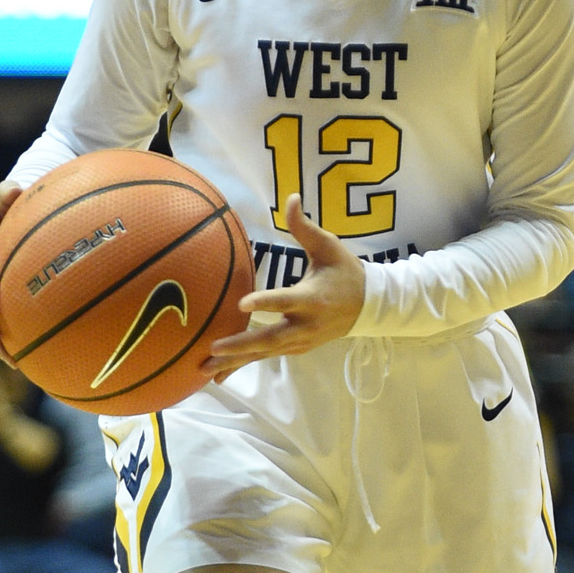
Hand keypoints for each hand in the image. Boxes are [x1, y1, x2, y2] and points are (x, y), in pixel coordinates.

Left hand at [201, 196, 363, 375]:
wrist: (368, 306)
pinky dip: (243, 365)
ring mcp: (301, 341)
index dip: (265, 302)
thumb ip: (304, 227)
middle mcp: (306, 324)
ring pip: (265, 353)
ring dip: (235, 361)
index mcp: (312, 298)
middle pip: (271, 338)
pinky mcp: (296, 348)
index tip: (243, 303)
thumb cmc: (344, 271)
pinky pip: (267, 357)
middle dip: (241, 344)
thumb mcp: (329, 246)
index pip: (286, 300)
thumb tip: (290, 197)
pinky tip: (220, 374)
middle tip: (212, 347)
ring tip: (205, 369)